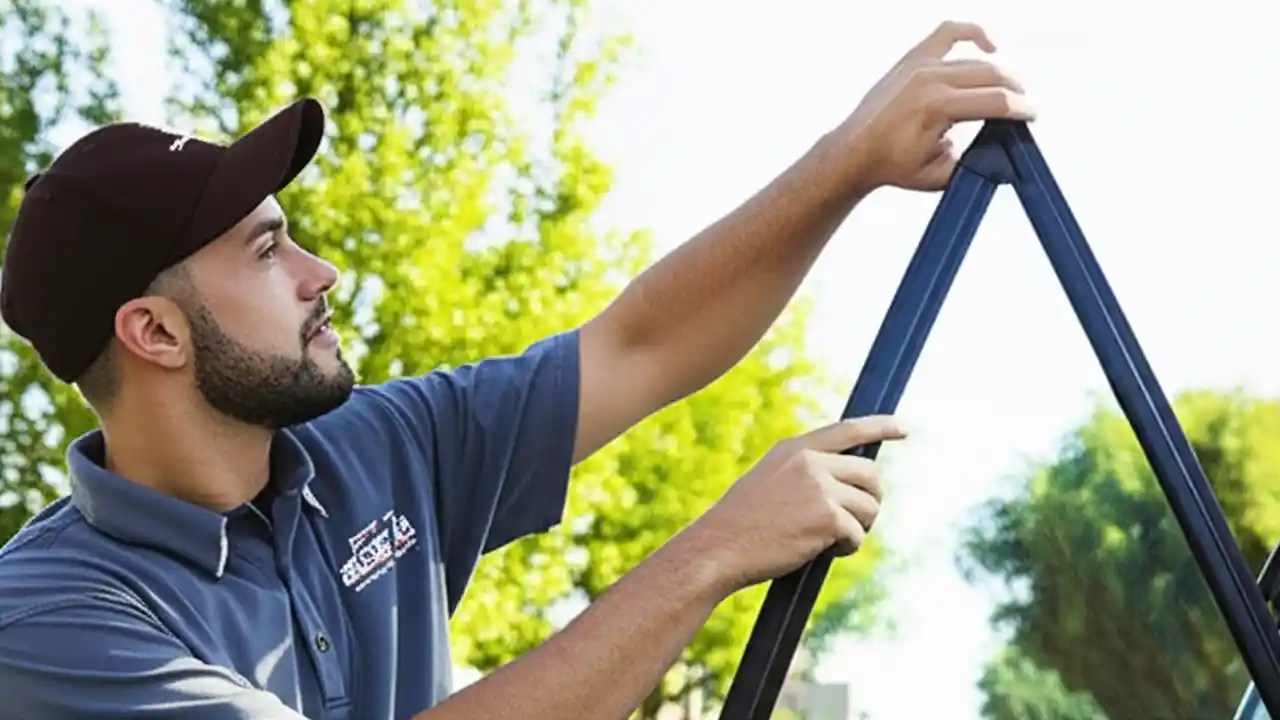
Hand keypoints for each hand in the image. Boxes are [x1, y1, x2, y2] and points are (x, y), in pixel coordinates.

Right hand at [688, 415, 907, 592]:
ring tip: (829, 541)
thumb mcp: (769, 482)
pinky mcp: (828, 516)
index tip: (904, 426)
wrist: (717, 548)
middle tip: (857, 520)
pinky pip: (856, 535)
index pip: (847, 430)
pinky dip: (845, 549)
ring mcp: (820, 487)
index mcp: (794, 449)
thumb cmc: (741, 525)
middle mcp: (810, 461)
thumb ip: (804, 474)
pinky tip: (819, 552)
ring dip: (858, 528)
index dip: (880, 425)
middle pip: (870, 473)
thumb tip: (846, 486)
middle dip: (871, 499)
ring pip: (869, 507)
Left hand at [836, 20, 1035, 191]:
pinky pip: (949, 34)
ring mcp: (920, 66)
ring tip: (1006, 91)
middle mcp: (929, 80)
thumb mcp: (940, 175)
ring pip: (975, 62)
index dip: (1020, 110)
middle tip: (1022, 108)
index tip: (1032, 115)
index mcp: (937, 107)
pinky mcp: (912, 59)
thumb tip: (1002, 155)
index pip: (995, 102)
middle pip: (991, 78)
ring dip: (996, 76)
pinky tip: (989, 46)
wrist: (855, 151)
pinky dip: (973, 34)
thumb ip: (974, 163)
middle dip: (1013, 93)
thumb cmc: (892, 165)